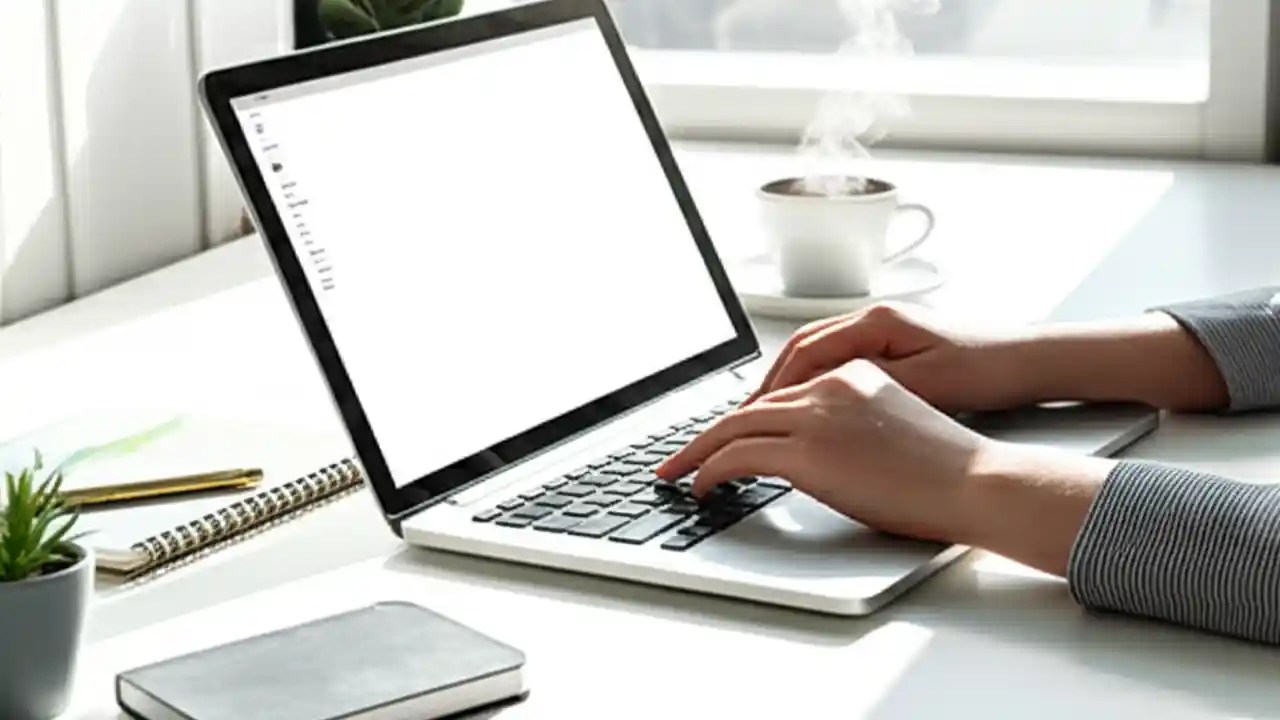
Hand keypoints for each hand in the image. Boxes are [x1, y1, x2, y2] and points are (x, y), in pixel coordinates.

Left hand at [657, 359, 990, 542]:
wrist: (975, 481)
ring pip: (734, 427)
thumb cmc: (947, 469)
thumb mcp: (892, 428)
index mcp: (851, 374)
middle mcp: (828, 384)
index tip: (720, 437)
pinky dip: (710, 469)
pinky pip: (739, 454)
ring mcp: (816, 413)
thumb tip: (814, 458)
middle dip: (705, 435)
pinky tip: (701, 486)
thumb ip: (848, 427)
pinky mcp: (807, 447)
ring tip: (677, 474)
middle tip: (677, 457)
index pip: (779, 392)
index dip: (742, 418)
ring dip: (697, 453)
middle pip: (747, 406)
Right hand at [745, 303, 1036, 412]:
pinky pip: (833, 364)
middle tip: (737, 423)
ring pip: (812, 356)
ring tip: (760, 420)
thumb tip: (818, 401)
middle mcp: (871, 319)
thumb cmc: (986, 369)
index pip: (803, 353)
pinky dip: (810, 386)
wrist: (1029, 360)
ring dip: (784, 387)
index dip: (770, 389)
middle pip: (798, 350)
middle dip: (765, 388)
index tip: (746, 418)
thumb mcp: (924, 384)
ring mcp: (879, 331)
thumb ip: (868, 388)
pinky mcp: (889, 349)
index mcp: (876, 323)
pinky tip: (804, 412)